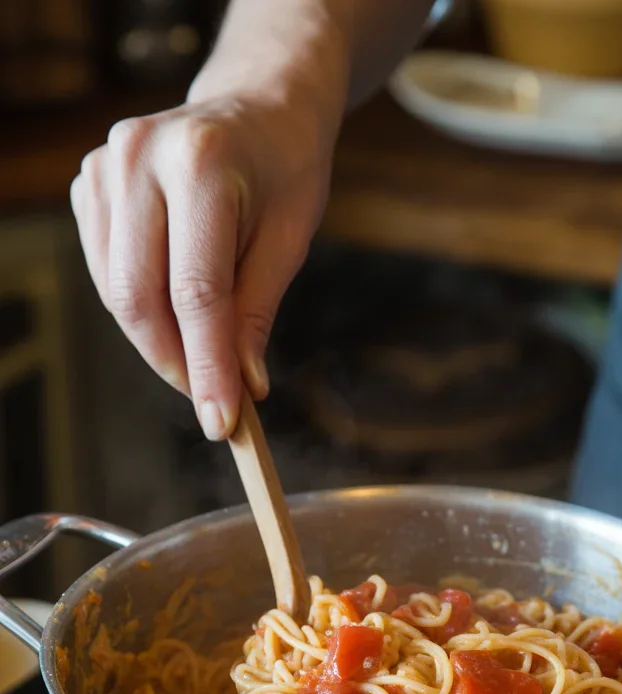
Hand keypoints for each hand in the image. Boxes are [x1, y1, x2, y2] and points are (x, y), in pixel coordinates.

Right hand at [70, 87, 340, 438]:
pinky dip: (141, 309)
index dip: (207, 365)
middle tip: (213, 402)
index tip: (221, 420)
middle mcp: (139, 157)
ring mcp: (104, 166)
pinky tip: (178, 312)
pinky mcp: (89, 183)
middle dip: (176, 362)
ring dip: (159, 341)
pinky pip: (107, 272)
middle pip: (140, 295)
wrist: (257, 104)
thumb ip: (256, 312)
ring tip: (204, 356)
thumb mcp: (290, 239)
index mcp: (201, 163)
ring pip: (117, 291)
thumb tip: (242, 387)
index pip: (195, 291)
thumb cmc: (285, 170)